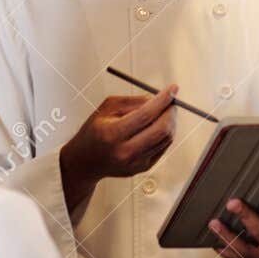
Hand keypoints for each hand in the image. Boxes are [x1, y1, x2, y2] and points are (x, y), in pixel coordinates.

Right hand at [59, 88, 176, 214]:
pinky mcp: (143, 168)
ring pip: (166, 139)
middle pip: (162, 130)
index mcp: (113, 134)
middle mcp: (125, 151)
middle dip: (171, 112)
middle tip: (171, 101)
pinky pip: (163, 147)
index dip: (163, 100)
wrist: (85, 161)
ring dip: (170, 122)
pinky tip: (157, 127)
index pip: (146, 115)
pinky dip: (165, 133)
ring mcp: (136, 163)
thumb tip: (158, 98)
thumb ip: (132, 101)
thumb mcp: (106, 108)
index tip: (173, 89)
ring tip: (163, 113)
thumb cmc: (95, 131)